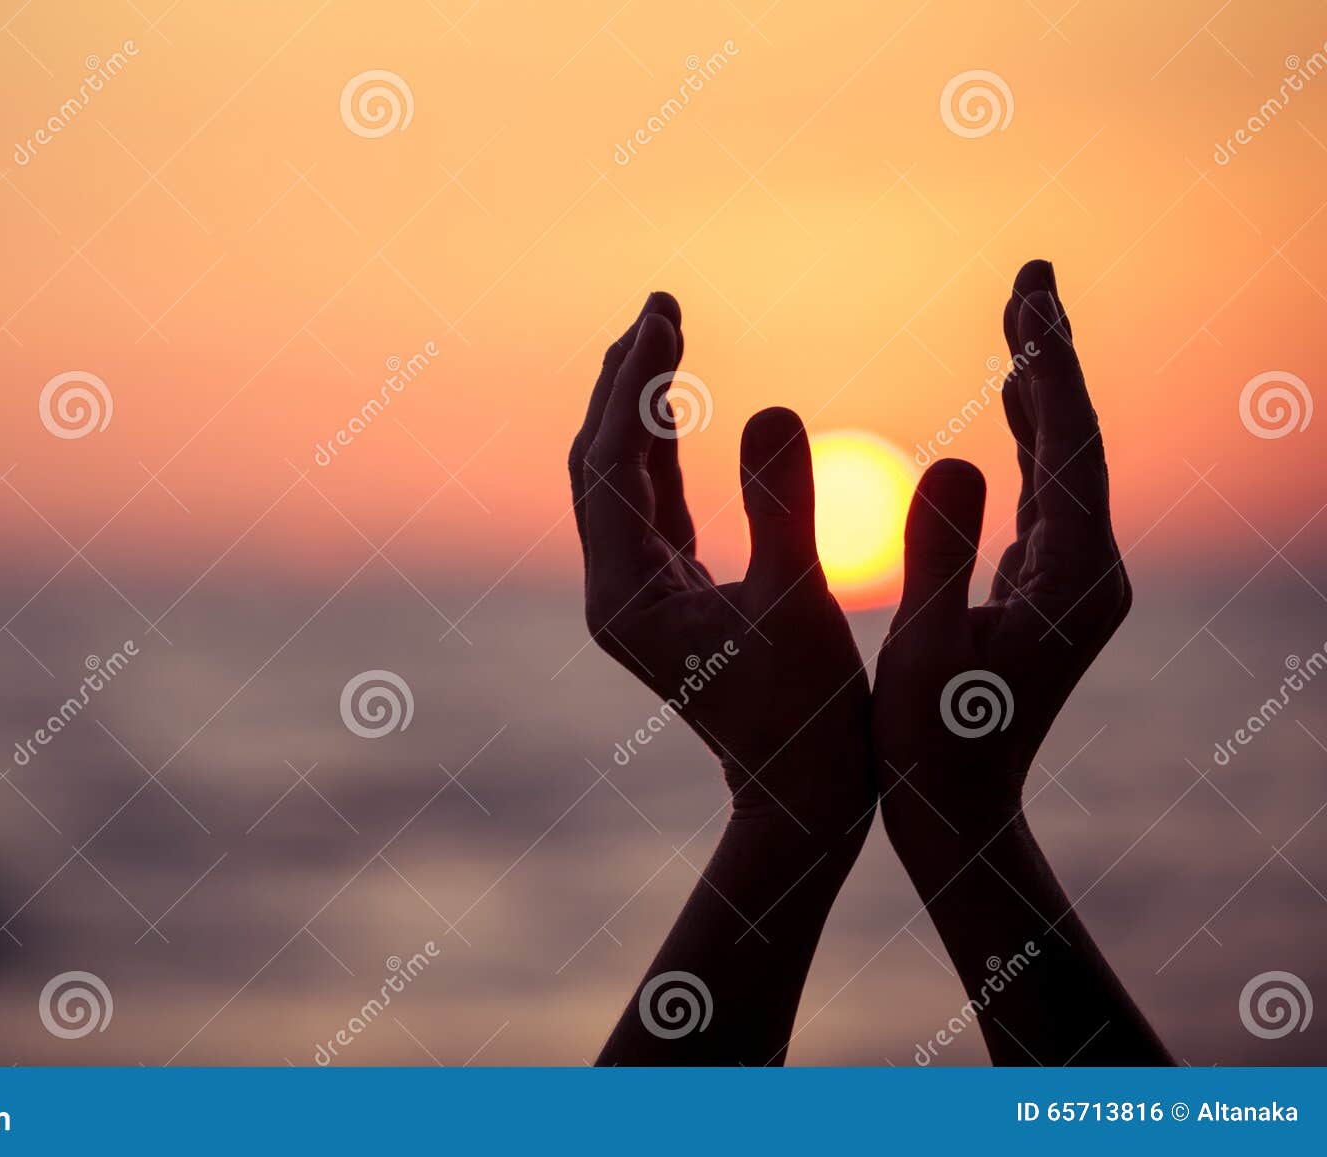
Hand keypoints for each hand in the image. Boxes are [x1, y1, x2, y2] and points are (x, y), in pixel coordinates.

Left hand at [569, 292, 869, 833]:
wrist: (802, 798)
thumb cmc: (808, 719)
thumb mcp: (801, 607)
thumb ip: (785, 508)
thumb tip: (773, 403)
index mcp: (626, 594)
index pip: (611, 465)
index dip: (636, 384)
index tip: (666, 314)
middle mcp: (614, 590)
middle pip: (598, 462)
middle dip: (625, 381)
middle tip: (659, 305)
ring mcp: (635, 594)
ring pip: (621, 480)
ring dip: (640, 407)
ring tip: (661, 332)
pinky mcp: (666, 596)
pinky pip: (653, 505)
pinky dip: (664, 450)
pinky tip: (678, 403)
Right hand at [874, 258, 1130, 855]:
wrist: (961, 815)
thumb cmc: (932, 747)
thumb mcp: (929, 652)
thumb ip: (942, 554)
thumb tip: (957, 455)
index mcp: (1074, 582)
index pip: (1072, 449)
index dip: (1050, 369)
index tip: (1029, 300)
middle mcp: (1092, 572)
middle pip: (1080, 441)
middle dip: (1053, 359)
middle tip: (1032, 280)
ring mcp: (1077, 580)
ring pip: (1068, 462)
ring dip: (1043, 389)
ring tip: (1020, 321)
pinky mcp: (1052, 587)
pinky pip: (1050, 490)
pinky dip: (1033, 434)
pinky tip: (1015, 403)